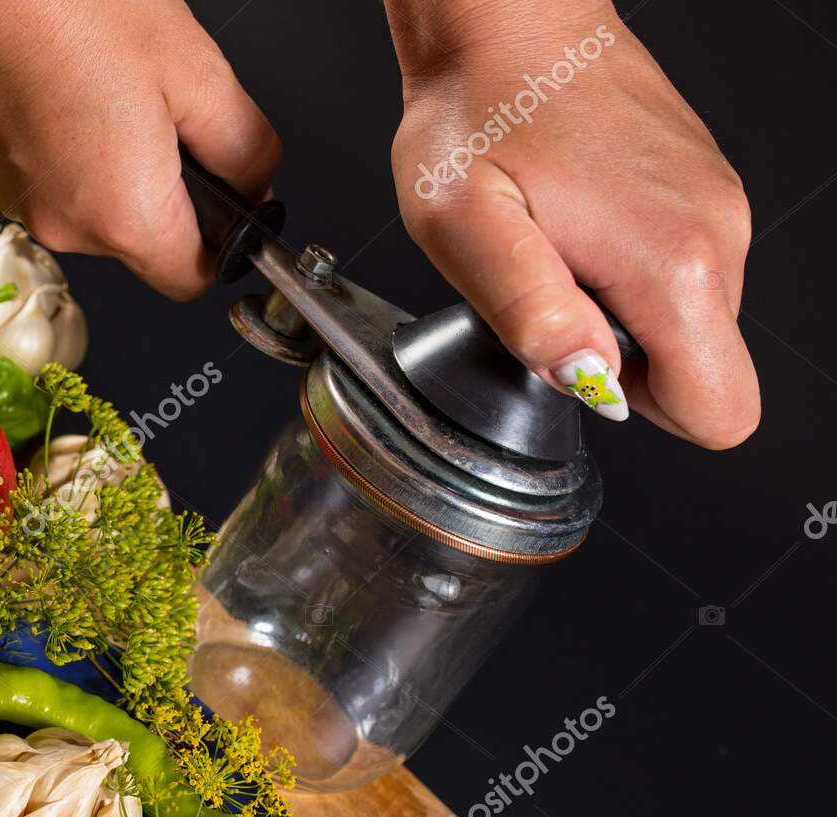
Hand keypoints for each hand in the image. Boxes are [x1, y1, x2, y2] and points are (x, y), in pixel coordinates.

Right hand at [0, 0, 280, 298]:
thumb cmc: (70, 7)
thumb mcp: (194, 69)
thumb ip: (244, 145)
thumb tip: (256, 183)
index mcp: (125, 215)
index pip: (191, 280)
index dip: (222, 241)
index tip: (228, 196)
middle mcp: (67, 228)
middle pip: (141, 242)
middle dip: (164, 190)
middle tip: (162, 109)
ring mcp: (18, 205)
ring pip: (94, 209)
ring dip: (112, 166)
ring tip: (105, 87)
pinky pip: (50, 182)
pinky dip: (67, 150)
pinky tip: (65, 89)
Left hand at [385, 0, 757, 446]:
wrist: (504, 24)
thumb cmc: (477, 112)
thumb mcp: (463, 228)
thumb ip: (529, 315)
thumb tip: (587, 378)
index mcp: (671, 260)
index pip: (719, 410)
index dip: (642, 411)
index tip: (580, 356)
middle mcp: (718, 234)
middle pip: (698, 369)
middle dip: (617, 356)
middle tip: (546, 286)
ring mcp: (718, 207)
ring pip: (686, 321)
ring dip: (614, 310)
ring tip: (553, 245)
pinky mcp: (704, 189)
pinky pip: (680, 271)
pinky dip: (624, 270)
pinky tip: (572, 221)